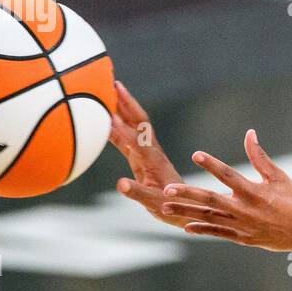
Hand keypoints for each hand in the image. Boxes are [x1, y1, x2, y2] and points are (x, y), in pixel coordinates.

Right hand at [109, 80, 192, 227]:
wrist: (187, 208)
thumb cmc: (171, 206)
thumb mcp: (154, 202)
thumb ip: (137, 193)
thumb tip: (120, 184)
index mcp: (153, 160)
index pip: (136, 137)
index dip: (122, 124)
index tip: (109, 110)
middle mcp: (151, 152)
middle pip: (138, 121)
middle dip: (126, 102)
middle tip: (112, 83)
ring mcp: (147, 153)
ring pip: (133, 126)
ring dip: (121, 110)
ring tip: (107, 93)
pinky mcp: (143, 158)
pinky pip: (128, 138)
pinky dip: (116, 127)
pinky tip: (105, 121)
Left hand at [159, 130, 291, 252]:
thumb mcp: (279, 177)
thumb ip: (259, 157)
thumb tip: (249, 133)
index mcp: (255, 192)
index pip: (229, 175)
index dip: (212, 164)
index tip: (196, 155)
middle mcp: (245, 210)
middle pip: (211, 200)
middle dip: (188, 194)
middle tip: (168, 189)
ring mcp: (243, 226)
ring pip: (209, 218)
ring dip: (187, 211)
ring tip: (166, 206)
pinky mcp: (243, 238)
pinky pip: (218, 233)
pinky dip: (202, 229)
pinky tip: (186, 226)